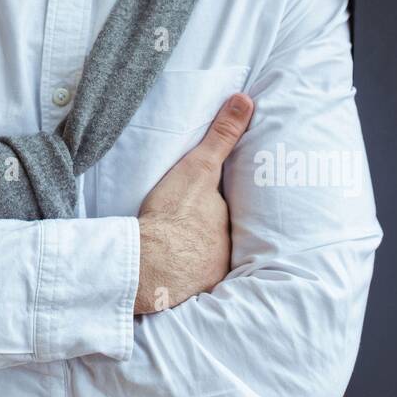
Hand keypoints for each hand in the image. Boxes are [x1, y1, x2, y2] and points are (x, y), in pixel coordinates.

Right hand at [134, 93, 253, 314]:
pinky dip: (179, 279)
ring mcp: (209, 275)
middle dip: (206, 235)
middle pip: (217, 237)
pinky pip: (186, 284)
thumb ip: (223, 135)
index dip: (212, 207)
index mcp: (228, 222)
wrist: (150, 261)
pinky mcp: (187, 295)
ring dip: (193, 257)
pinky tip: (166, 276)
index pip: (225, 211)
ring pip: (203, 261)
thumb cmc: (175, 213)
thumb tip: (246, 100)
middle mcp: (227, 252)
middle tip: (186, 230)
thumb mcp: (200, 167)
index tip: (199, 207)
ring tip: (174, 253)